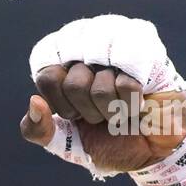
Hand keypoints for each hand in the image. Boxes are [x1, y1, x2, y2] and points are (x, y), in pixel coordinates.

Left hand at [19, 14, 185, 174]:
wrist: (151, 146)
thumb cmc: (106, 135)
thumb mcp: (63, 141)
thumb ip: (37, 129)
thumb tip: (34, 102)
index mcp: (60, 56)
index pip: (47, 77)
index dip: (62, 104)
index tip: (76, 111)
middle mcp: (87, 39)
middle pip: (73, 82)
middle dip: (89, 110)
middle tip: (102, 111)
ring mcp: (118, 39)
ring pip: (99, 85)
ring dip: (111, 109)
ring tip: (121, 105)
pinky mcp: (148, 50)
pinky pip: (127, 86)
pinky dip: (132, 106)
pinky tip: (140, 101)